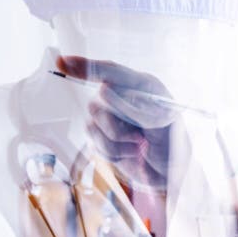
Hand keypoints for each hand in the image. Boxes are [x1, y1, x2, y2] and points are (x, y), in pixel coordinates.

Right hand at [56, 55, 185, 189]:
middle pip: (97, 105)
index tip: (63, 63)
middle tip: (141, 134)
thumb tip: (105, 91)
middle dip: (117, 126)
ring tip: (139, 145)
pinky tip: (130, 153)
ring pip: (93, 126)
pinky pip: (95, 143)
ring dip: (118, 142)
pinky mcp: (103, 138)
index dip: (85, 66)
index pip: (109, 71)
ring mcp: (110, 118)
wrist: (172, 173)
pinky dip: (114, 153)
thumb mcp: (164, 120)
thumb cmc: (174, 143)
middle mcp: (122, 98)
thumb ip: (135, 105)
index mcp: (141, 86)